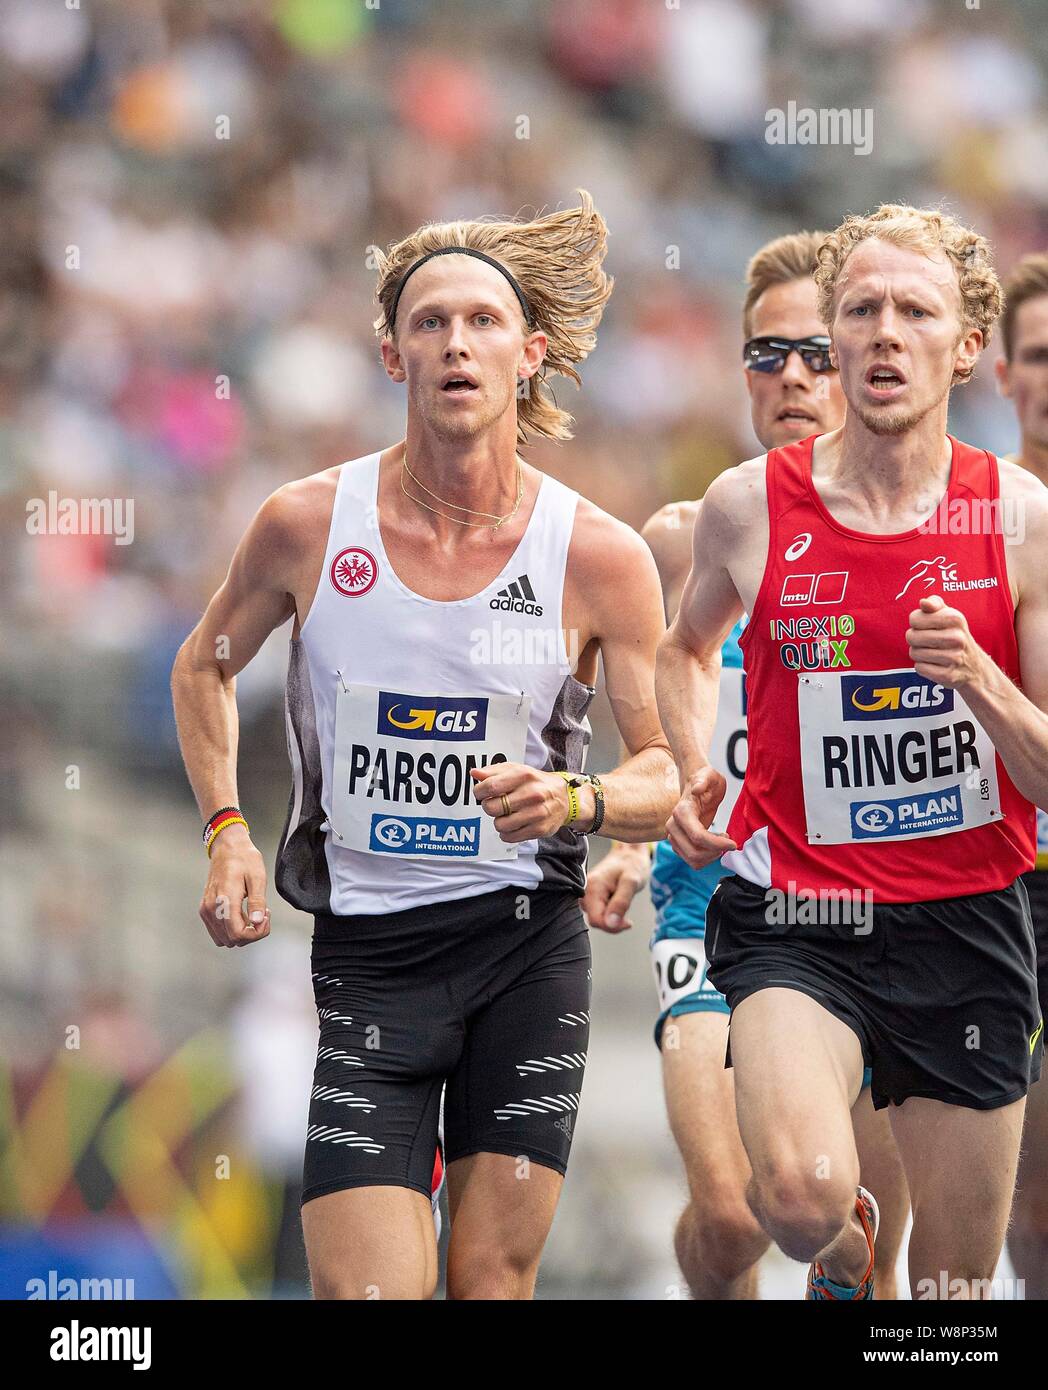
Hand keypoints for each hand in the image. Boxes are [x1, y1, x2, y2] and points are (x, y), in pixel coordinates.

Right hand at [199, 826, 270, 947]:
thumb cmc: (244, 859)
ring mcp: (206, 909)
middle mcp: (211, 908)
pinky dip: (231, 929)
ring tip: (251, 914)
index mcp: (225, 899)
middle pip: (232, 940)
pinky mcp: (205, 909)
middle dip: (251, 933)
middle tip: (261, 914)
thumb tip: (257, 922)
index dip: (256, 933)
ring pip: (224, 939)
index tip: (266, 918)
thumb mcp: (257, 877)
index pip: (238, 934)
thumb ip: (257, 901)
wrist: (227, 847)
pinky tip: (242, 914)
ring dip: (240, 933)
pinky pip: (217, 932)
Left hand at [470, 763, 579, 841]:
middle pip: (492, 808)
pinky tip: (513, 824)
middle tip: (497, 804)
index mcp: (524, 775)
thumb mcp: (516, 770)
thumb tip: (474, 773)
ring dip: (499, 821)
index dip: (479, 792)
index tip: (481, 793)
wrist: (564, 798)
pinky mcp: (539, 829)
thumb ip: (493, 771)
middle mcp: (532, 794)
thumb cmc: (535, 783)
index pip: (490, 786)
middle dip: (489, 807)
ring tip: (507, 814)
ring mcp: (537, 813)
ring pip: (500, 825)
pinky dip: (507, 833)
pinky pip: (510, 837)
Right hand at [582, 842, 649, 932]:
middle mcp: (586, 891)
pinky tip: (617, 904)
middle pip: (594, 921)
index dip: (612, 926)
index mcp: (593, 887)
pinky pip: (598, 912)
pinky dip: (610, 913)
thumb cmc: (632, 865)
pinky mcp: (591, 896)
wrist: (630, 854)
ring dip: (611, 918)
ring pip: (596, 918)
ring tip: (623, 904)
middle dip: (612, 923)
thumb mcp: (631, 882)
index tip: (628, 922)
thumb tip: (611, 924)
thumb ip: (621, 902)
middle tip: (627, 916)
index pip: (595, 920)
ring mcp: (587, 893)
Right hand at [665, 765, 735, 869]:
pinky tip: (716, 844)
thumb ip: (704, 779)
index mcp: (681, 812)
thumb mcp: (709, 775)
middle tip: (730, 842)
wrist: (696, 785)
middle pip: (694, 853)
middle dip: (715, 852)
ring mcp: (673, 837)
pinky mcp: (678, 844)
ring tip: (723, 842)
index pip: (698, 837)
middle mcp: (673, 826)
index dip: (717, 844)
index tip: (733, 843)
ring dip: (711, 856)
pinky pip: (693, 860)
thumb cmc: (705, 780)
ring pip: (692, 860)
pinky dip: (707, 857)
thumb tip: (696, 790)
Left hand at [906, 595, 988, 687]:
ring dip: (919, 654)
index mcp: (955, 618)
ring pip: (914, 653)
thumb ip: (934, 603)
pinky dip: (923, 667)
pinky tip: (935, 664)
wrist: (975, 667)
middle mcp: (957, 637)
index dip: (916, 622)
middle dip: (915, 639)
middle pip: (911, 636)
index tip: (927, 625)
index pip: (914, 618)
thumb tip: (923, 603)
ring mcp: (954, 658)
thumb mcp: (949, 615)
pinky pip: (919, 668)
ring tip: (933, 653)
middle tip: (927, 641)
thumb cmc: (954, 635)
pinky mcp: (948, 675)